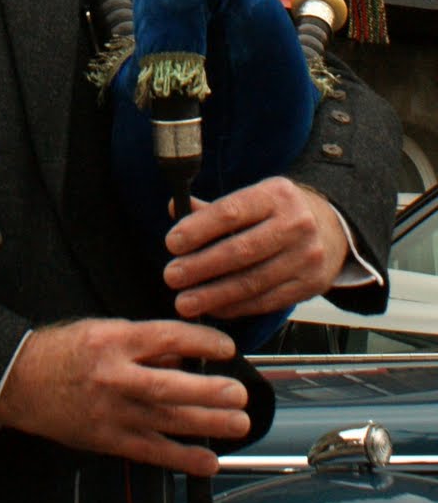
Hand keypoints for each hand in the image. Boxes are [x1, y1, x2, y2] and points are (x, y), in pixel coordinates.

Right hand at [0, 317, 249, 475]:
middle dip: (209, 392)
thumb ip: (144, 344)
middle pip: (170, 386)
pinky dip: (182, 458)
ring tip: (238, 424)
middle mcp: (115, 377)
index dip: (201, 342)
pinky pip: (151, 451)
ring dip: (206, 424)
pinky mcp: (108, 439)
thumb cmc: (62, 350)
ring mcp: (112, 412)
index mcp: (113, 341)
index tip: (227, 348)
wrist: (19, 381)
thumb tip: (185, 356)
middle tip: (240, 394)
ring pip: (166, 420)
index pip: (166, 338)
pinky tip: (209, 461)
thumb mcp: (102, 330)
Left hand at [163, 177, 348, 321]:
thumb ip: (215, 208)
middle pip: (240, 250)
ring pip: (252, 281)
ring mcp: (305, 257)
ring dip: (213, 295)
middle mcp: (295, 224)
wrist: (331, 228)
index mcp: (276, 194)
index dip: (199, 229)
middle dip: (201, 266)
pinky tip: (213, 308)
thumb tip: (177, 208)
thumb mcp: (254, 198)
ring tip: (185, 301)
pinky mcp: (309, 285)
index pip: (231, 211)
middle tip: (172, 276)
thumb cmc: (280, 212)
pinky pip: (266, 301)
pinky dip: (235, 307)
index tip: (172, 243)